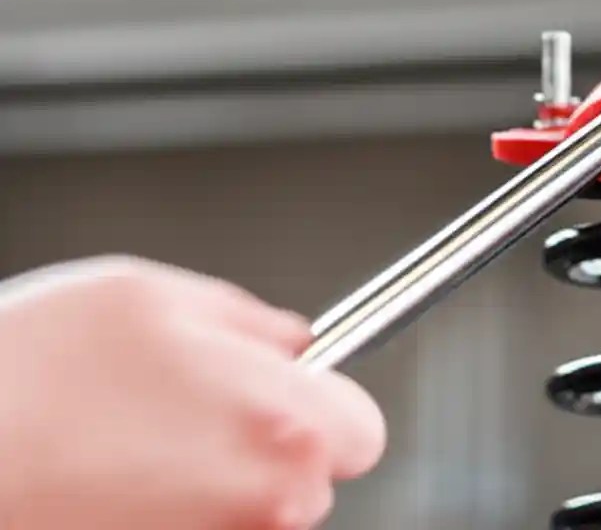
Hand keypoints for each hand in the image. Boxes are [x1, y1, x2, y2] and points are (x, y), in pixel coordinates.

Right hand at [0, 256, 384, 529]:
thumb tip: (293, 339)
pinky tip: (111, 482)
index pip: (362, 430)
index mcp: (286, 425)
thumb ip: (249, 319)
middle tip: (190, 410)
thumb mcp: (149, 299)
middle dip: (268, 443)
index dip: (323, 404)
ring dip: (215, 482)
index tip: (286, 391)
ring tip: (130, 445)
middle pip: (311, 479)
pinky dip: (172, 512)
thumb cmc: (28, 378)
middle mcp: (268, 504)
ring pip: (251, 512)